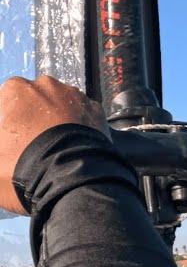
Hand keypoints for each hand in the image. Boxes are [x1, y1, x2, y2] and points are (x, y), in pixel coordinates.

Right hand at [0, 76, 109, 214]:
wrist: (71, 182)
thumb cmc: (23, 167)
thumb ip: (2, 142)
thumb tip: (8, 144)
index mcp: (15, 90)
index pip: (8, 103)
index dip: (10, 122)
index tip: (13, 141)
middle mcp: (47, 85)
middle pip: (37, 101)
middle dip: (34, 118)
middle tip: (34, 144)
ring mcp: (76, 96)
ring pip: (61, 106)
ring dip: (58, 120)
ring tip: (57, 147)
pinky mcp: (97, 111)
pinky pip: (84, 115)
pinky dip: (79, 126)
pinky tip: (74, 145)